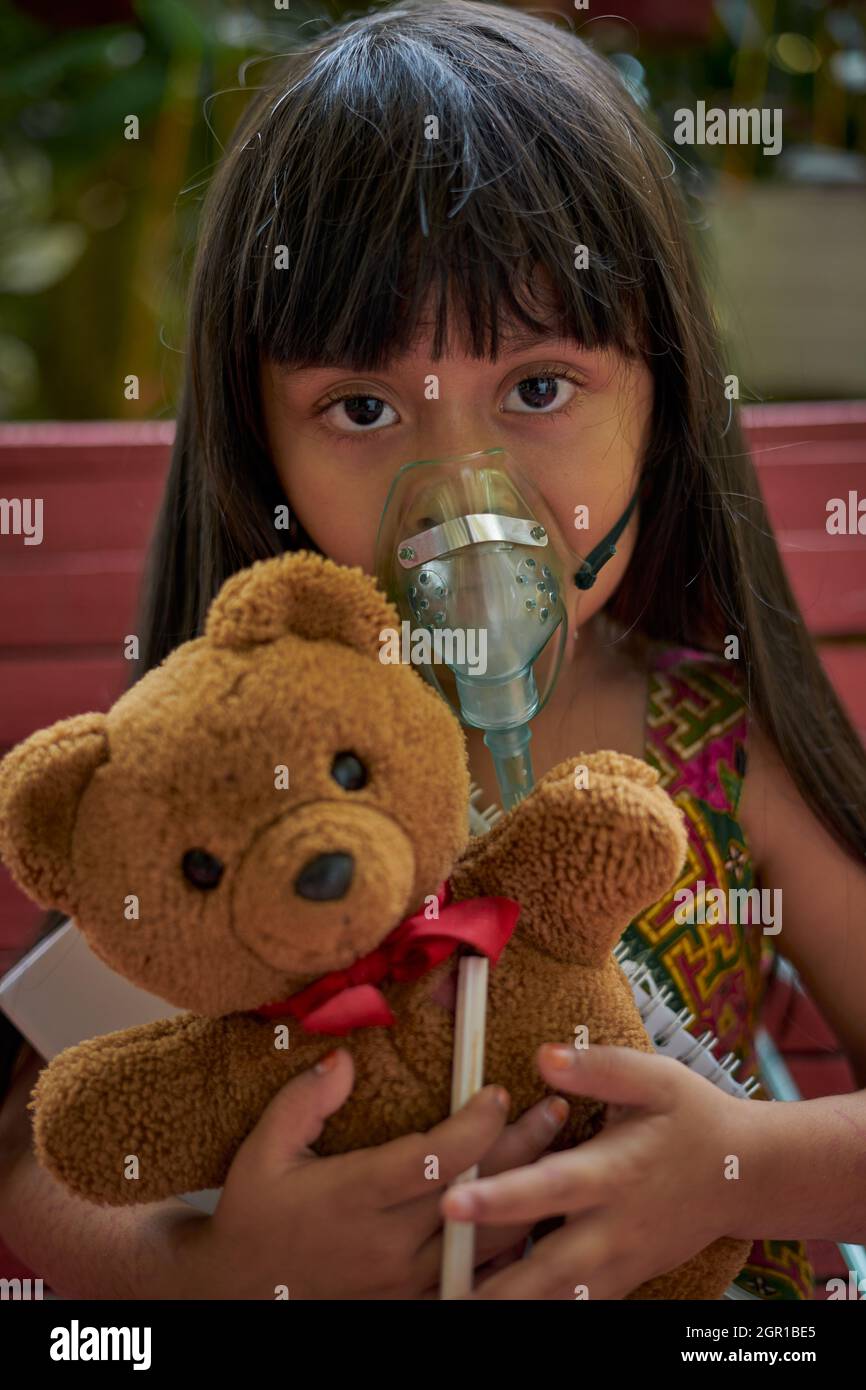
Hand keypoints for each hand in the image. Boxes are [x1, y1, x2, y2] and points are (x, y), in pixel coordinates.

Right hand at [171, 1048, 568, 1298]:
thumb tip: (346, 1058)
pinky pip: (475, 1281)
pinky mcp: (412, 1306)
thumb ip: (305, 1099)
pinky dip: (506, 1248)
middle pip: (476, 1193)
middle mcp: (387, 1243)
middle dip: (522, 1147)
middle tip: (553, 1110)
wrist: (239, 1292)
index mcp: (355, 1196)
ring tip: (555, 1156)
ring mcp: (404, 1282)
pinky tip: (528, 1216)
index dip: (476, 1124)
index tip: (496, 1092)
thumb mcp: (263, 1149)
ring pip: (487, 1241)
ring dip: (526, 1196)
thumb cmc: (254, 1214)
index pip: (435, 1158)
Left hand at [440, 1042, 749, 1298]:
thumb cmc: (693, 1118)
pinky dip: (538, 1309)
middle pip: (547, 1265)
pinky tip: (491, 1307)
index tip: (451, 1203)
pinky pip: (574, 1305)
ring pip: (558, 1299)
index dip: (501, 1196)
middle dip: (491, 1282)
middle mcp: (614, 1226)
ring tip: (451, 1307)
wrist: (745, 1176)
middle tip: (438, 1289)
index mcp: (615, 1171)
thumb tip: (543, 1055)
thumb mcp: (657, 1079)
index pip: (551, 1187)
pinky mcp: (621, 1281)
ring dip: (508, 1306)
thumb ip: (599, 1068)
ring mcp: (619, 1263)